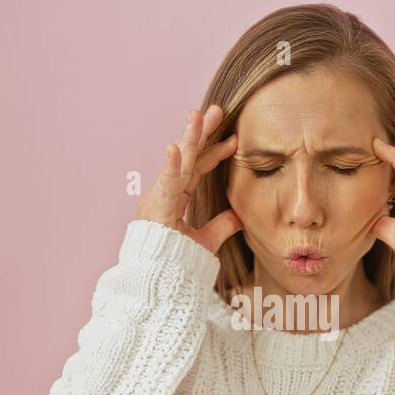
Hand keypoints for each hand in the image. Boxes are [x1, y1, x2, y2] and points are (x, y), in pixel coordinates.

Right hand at [137, 104, 242, 254]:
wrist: (161, 284)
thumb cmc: (177, 264)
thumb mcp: (205, 241)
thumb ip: (221, 226)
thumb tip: (239, 217)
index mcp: (174, 198)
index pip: (196, 169)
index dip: (214, 153)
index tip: (233, 140)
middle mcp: (164, 194)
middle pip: (186, 158)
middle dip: (200, 133)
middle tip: (216, 110)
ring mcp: (157, 200)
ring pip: (177, 164)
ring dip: (188, 139)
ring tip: (198, 116)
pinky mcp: (154, 210)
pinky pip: (163, 185)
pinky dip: (170, 167)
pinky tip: (175, 148)